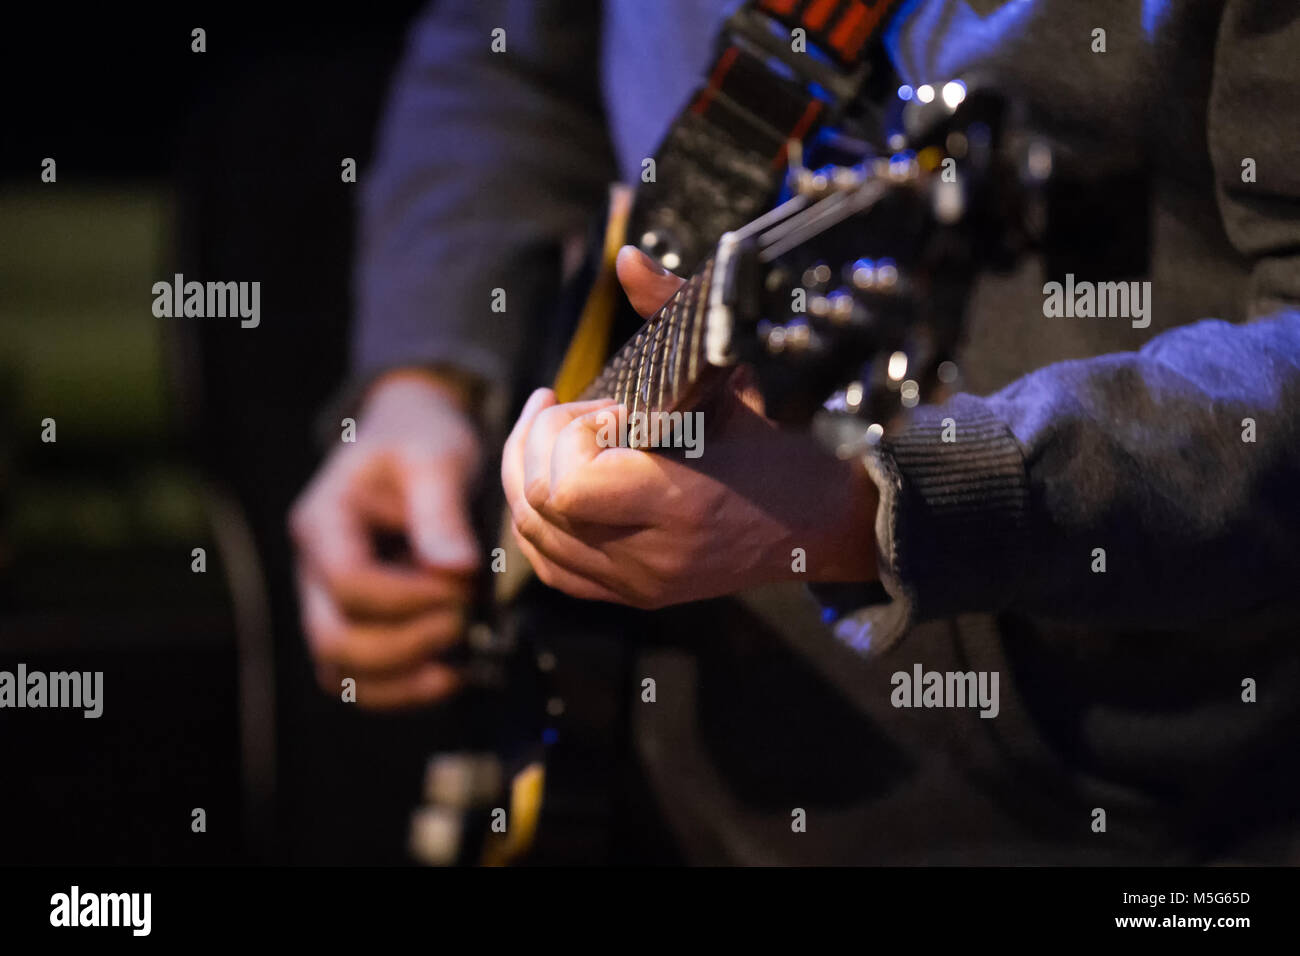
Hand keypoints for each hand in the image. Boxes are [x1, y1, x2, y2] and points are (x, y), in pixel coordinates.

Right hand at [289, 371, 480, 707]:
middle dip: (406, 643)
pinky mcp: (354, 625)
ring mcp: (327, 604)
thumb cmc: (420, 442)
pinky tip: (451, 675)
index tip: (464, 585)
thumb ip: (441, 514)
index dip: (409, 596)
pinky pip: (361, 680)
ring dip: (403, 678)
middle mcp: (312, 570)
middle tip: (463, 620)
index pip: (348, 581)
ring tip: (459, 660)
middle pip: (333, 638)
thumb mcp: (434, 458)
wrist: (411, 441)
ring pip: (341, 671)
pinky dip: (403, 689)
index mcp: (322, 521)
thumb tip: (457, 571)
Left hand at [500, 247, 877, 608]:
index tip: (607, 406)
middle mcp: (652, 556)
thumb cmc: (775, 447)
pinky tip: (549, 483)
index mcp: (679, 504)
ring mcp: (639, 583)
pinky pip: (554, 568)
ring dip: (528, 477)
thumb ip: (673, 313)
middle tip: (570, 409)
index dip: (567, 436)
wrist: (820, 523)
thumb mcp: (728, 377)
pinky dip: (539, 524)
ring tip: (551, 435)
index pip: (567, 487)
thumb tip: (628, 259)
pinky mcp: (633, 593)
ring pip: (535, 539)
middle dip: (537, 446)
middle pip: (538, 509)